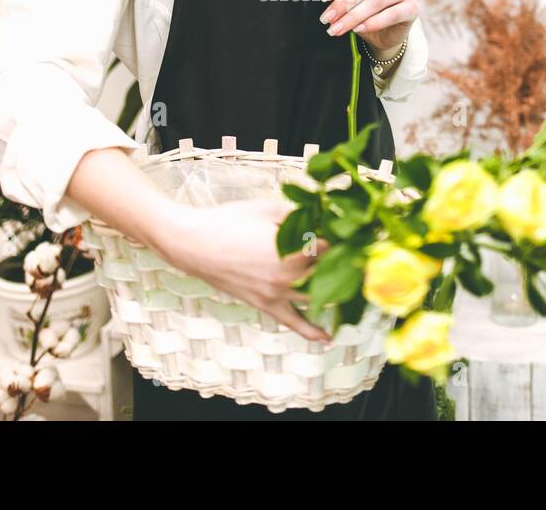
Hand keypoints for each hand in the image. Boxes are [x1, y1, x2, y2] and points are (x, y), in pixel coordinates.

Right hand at [161, 198, 334, 343]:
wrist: (195, 244)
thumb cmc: (230, 221)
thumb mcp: (268, 208)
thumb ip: (298, 214)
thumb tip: (321, 216)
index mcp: (294, 251)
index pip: (333, 248)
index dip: (342, 238)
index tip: (347, 232)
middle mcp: (290, 278)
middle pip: (330, 275)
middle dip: (342, 265)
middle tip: (350, 255)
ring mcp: (278, 295)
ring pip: (318, 299)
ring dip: (334, 293)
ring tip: (348, 287)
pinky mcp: (266, 305)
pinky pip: (294, 323)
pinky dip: (312, 332)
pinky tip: (327, 336)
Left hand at [312, 0, 416, 55]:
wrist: (385, 32)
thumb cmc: (365, 6)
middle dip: (343, 3)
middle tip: (326, 18)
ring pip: (377, 1)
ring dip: (353, 16)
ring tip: (336, 28)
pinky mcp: (413, 8)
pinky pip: (392, 14)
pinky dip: (372, 23)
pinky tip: (358, 29)